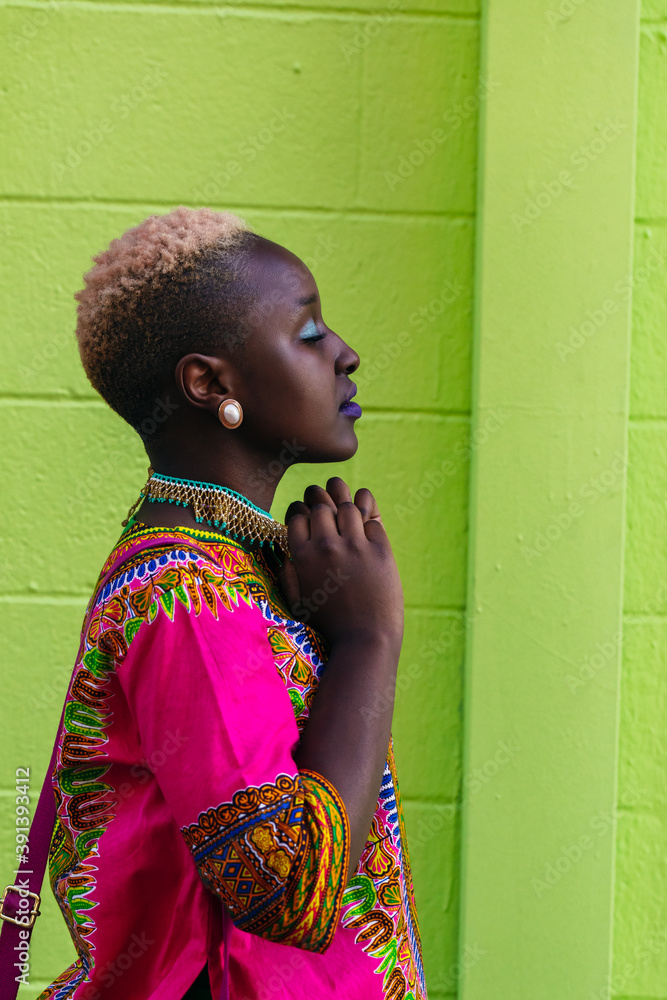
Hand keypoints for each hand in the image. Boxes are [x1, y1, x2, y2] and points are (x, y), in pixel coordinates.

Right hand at [278, 477, 402, 645]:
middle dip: (321, 503)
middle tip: (326, 509)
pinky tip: (367, 529)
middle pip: (321, 505)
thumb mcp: (298, 604)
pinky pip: (373, 521)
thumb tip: (285, 553)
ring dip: (346, 509)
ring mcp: (356, 546)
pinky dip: (369, 522)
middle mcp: (327, 546)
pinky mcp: (381, 550)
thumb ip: (287, 576)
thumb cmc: (330, 626)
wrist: (366, 640)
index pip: (297, 515)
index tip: (307, 519)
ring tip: (347, 516)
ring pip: (348, 507)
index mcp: (303, 557)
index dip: (301, 513)